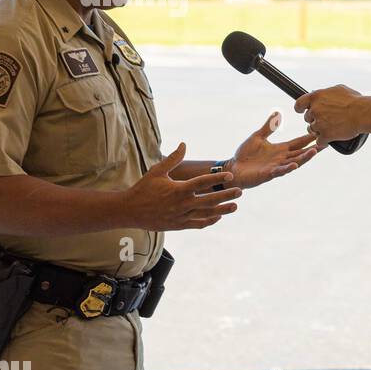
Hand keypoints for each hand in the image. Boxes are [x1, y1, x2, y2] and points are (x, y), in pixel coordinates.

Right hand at [124, 143, 241, 230]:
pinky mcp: (179, 225)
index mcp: (178, 189)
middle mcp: (182, 204)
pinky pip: (198, 224)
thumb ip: (173, 158)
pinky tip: (218, 217)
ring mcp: (181, 216)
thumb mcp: (157, 171)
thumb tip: (184, 144)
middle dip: (226, 195)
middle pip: (210, 200)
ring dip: (222, 210)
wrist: (129, 211)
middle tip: (240, 191)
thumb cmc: (143, 189)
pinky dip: (209, 221)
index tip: (230, 175)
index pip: (202, 182)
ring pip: (206, 214)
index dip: (217, 178)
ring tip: (235, 206)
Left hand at [230, 111, 318, 188]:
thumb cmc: (245, 154)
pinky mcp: (268, 174)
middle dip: (313, 148)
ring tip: (314, 152)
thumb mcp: (258, 136)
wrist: (233, 168)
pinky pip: (279, 171)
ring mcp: (276, 167)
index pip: (298, 143)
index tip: (320, 132)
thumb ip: (269, 127)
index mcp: (280, 149)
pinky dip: (287, 168)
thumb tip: (277, 113)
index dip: (308, 138)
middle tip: (325, 142)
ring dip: (304, 158)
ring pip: (294, 162)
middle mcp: (281, 158)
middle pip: (301, 153)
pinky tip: (294, 165)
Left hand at [295, 85, 368, 143]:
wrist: (364, 113)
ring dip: (319, 130)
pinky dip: (324, 141)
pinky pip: (319, 141)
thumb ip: (327, 92)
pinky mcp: (326, 135)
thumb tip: (323, 94)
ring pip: (312, 130)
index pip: (299, 103)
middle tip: (326, 120)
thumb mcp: (339, 89)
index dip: (300, 108)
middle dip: (315, 119)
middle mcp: (315, 110)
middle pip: (308, 118)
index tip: (301, 111)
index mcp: (316, 97)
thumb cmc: (355, 101)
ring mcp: (319, 123)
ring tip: (330, 129)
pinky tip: (330, 139)